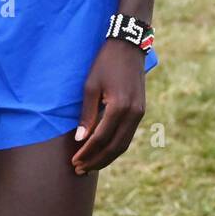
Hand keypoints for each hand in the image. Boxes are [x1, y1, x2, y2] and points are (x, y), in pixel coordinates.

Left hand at [71, 39, 146, 174]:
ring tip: (90, 165)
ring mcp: (140, 113)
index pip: (101, 138)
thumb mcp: (91, 86)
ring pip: (124, 144)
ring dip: (107, 157)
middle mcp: (133, 113)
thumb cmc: (105, 63)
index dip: (86, 152)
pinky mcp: (141, 111)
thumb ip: (87, 114)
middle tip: (80, 169)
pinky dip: (115, 146)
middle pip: (115, 147)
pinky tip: (103, 150)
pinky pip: (128, 135)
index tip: (74, 161)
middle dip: (97, 160)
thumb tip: (80, 139)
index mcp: (119, 106)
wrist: (129, 46)